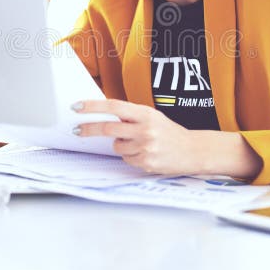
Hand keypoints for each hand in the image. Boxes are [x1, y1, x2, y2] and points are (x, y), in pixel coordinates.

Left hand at [72, 99, 202, 174]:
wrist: (192, 150)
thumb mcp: (152, 116)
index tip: (76, 107)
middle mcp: (145, 129)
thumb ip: (131, 115)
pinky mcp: (146, 163)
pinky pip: (126, 159)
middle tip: (77, 130)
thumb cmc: (168, 132)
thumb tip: (104, 114)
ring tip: (137, 143)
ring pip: (116, 146)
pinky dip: (130, 156)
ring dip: (120, 144)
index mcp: (146, 114)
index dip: (93, 106)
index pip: (114, 107)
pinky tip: (145, 153)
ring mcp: (146, 147)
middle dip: (88, 129)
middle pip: (108, 129)